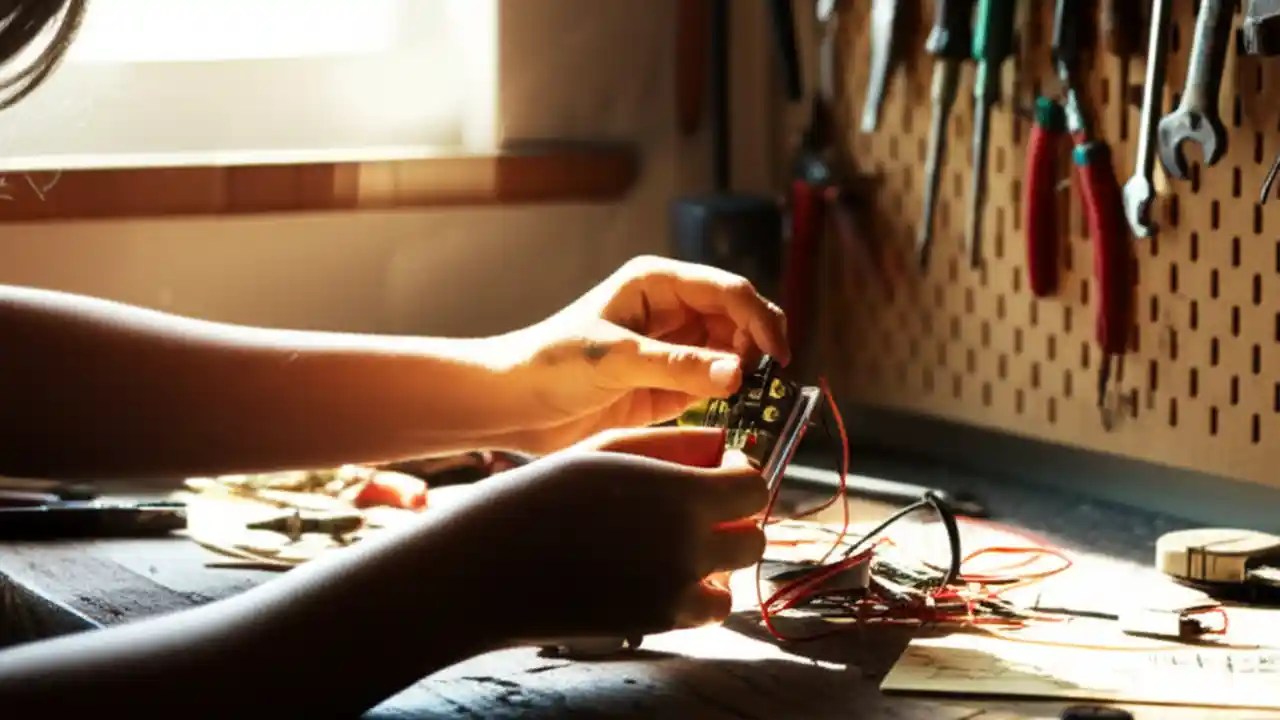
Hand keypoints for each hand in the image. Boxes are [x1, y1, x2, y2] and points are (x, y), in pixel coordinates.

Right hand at [457, 426, 765, 642]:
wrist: (489, 565)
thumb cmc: (541, 495)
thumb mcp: (608, 451)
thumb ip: (674, 446)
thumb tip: (722, 447)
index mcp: (679, 494)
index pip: (754, 488)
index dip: (740, 477)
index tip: (718, 474)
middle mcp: (687, 547)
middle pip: (752, 537)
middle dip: (734, 521)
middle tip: (699, 511)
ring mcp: (673, 592)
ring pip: (734, 581)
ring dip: (719, 564)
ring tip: (677, 545)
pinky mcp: (655, 623)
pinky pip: (705, 612)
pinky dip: (696, 596)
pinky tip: (661, 574)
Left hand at [495, 256, 789, 452]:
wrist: (513, 405)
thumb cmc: (549, 364)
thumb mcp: (615, 360)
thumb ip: (678, 367)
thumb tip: (738, 373)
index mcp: (658, 284)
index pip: (727, 292)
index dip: (759, 320)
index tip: (776, 356)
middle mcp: (672, 312)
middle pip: (738, 321)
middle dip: (757, 348)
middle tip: (765, 385)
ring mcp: (673, 350)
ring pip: (732, 356)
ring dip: (746, 377)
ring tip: (750, 403)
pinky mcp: (670, 387)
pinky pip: (714, 388)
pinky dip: (730, 401)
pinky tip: (734, 415)